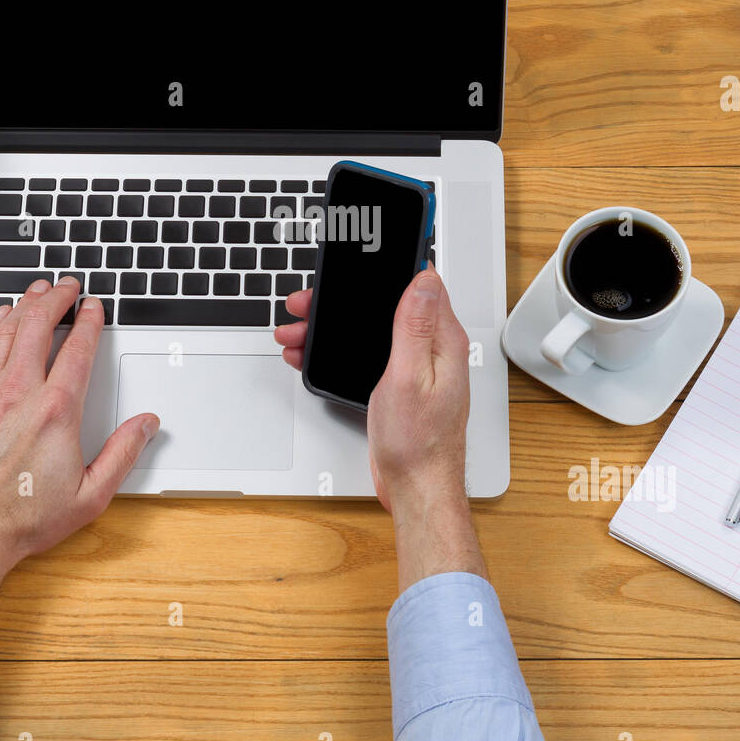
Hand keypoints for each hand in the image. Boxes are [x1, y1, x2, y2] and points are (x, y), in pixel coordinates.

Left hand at [0, 276, 157, 685]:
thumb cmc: (23, 520)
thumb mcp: (91, 496)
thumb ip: (124, 454)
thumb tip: (146, 424)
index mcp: (56, 412)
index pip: (78, 348)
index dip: (90, 321)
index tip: (94, 307)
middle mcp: (17, 394)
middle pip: (39, 326)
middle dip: (56, 299)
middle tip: (66, 287)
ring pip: (5, 333)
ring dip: (24, 307)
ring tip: (36, 292)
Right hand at [275, 270, 485, 589]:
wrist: (417, 489)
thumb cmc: (419, 443)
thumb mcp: (410, 376)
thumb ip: (414, 325)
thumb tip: (423, 277)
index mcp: (442, 341)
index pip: (421, 284)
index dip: (392, 265)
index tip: (368, 250)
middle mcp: (433, 349)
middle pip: (387, 305)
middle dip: (345, 300)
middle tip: (308, 302)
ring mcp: (417, 367)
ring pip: (370, 329)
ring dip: (334, 326)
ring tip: (298, 331)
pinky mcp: (401, 384)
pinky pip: (368, 352)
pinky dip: (339, 349)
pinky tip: (312, 354)